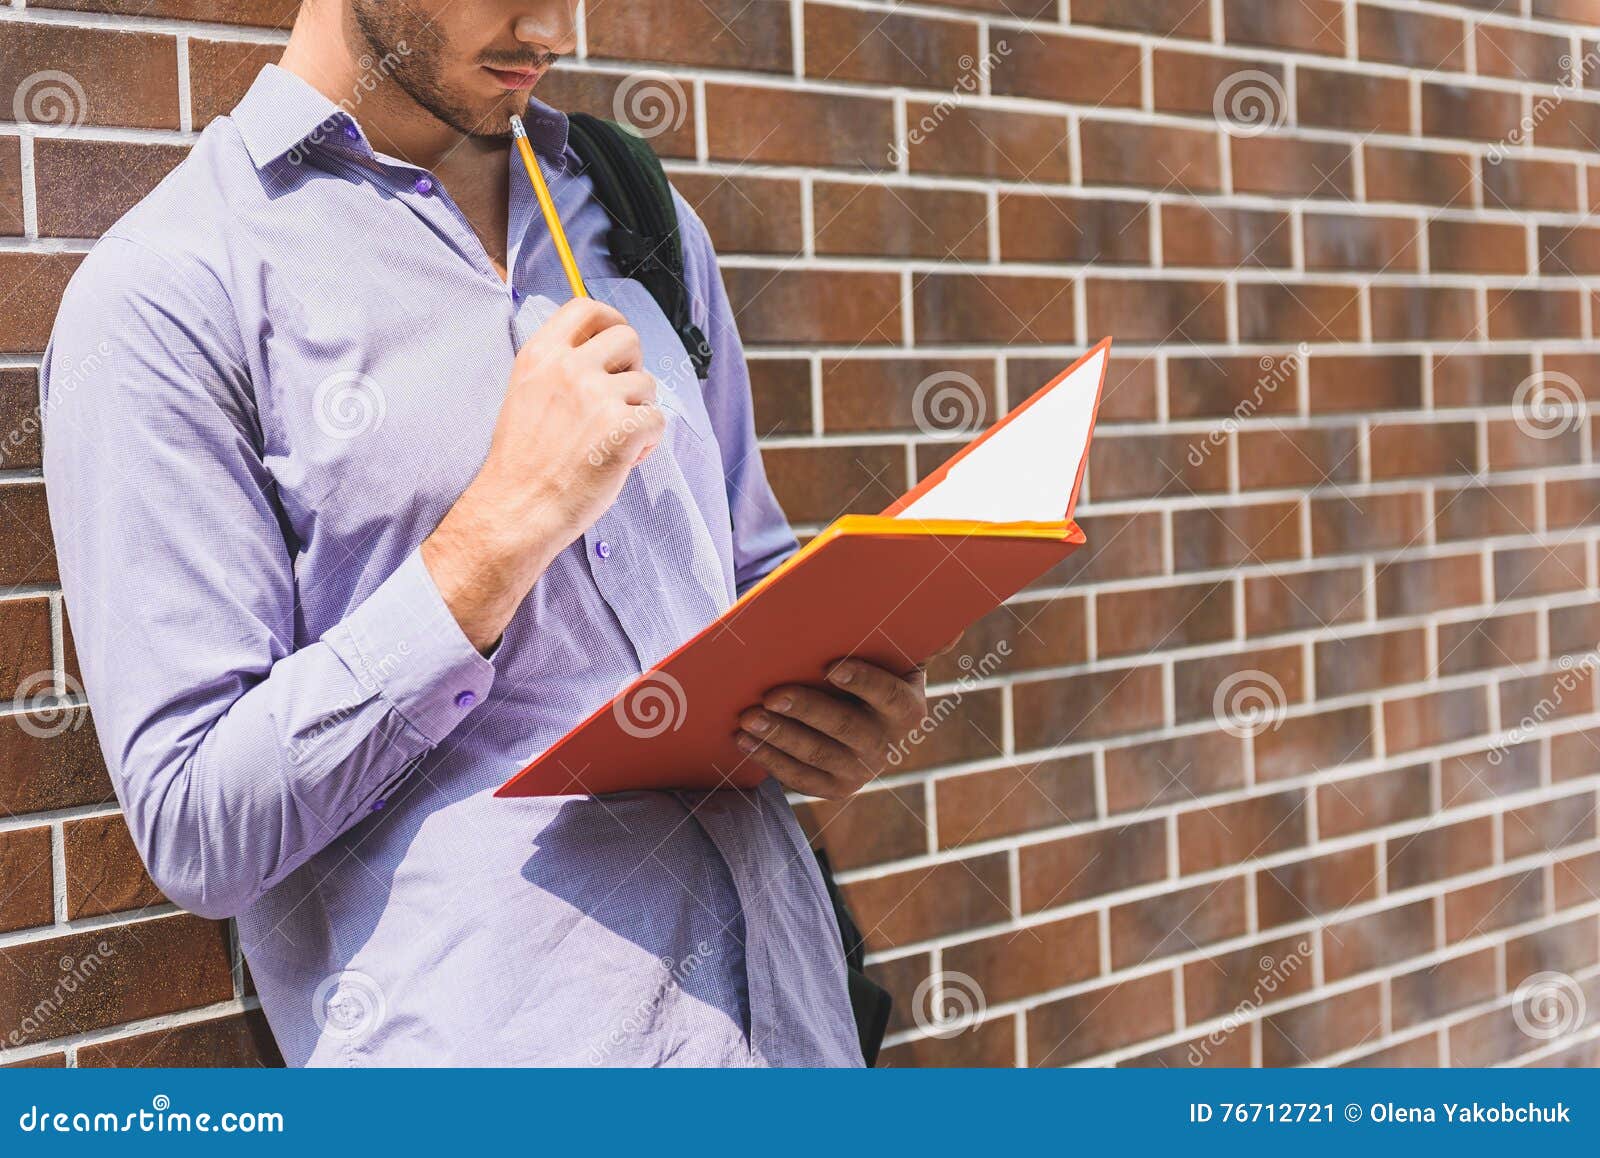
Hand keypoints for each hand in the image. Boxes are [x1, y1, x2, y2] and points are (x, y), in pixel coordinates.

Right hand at [423, 297, 663, 649]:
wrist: (518, 509)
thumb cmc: (523, 463)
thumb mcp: (526, 395)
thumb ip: (559, 368)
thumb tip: (603, 354)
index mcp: (541, 355)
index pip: (586, 308)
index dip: (610, 319)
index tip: (615, 341)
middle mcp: (569, 367)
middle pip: (628, 338)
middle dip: (632, 367)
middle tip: (618, 401)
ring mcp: (597, 395)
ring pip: (647, 384)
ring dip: (638, 411)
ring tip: (611, 442)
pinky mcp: (622, 427)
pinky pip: (658, 420)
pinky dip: (647, 443)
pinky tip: (622, 460)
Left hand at [735, 657, 932, 799]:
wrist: (861, 714)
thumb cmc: (872, 670)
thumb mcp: (898, 654)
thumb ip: (923, 638)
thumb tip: (953, 629)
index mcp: (908, 709)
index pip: (889, 696)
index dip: (863, 681)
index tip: (831, 665)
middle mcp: (888, 745)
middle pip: (845, 728)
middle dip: (805, 710)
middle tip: (770, 694)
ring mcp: (861, 772)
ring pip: (816, 754)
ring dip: (779, 736)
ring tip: (748, 717)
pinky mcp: (834, 788)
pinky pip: (798, 777)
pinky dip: (768, 758)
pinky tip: (744, 739)